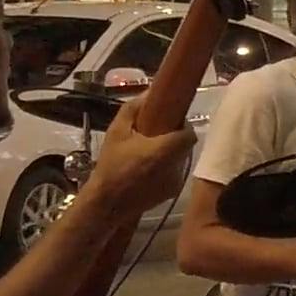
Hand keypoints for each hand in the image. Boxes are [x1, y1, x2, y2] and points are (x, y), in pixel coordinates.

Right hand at [77, 107, 195, 223]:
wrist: (106, 203)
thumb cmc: (110, 165)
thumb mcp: (117, 132)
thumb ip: (134, 109)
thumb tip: (150, 92)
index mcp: (164, 150)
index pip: (189, 134)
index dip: (183, 126)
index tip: (170, 121)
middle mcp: (175, 166)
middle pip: (185, 146)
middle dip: (173, 138)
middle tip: (155, 136)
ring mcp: (175, 182)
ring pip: (180, 159)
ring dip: (170, 154)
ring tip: (148, 153)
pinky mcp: (172, 193)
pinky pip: (174, 173)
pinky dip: (166, 168)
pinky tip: (147, 170)